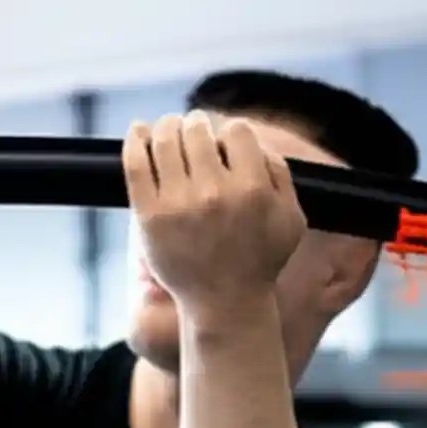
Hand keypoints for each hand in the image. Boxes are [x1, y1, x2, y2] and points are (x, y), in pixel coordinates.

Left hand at [122, 112, 305, 314]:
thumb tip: (253, 140)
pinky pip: (136, 165)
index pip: (236, 132)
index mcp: (251, 189)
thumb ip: (280, 174)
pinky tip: (138, 130)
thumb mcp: (291, 218)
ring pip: (165, 141)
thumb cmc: (259, 261)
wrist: (224, 302)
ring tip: (168, 128)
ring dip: (166, 126)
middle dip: (195, 124)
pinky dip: (135, 140)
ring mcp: (178, 203)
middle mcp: (214, 192)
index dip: (229, 132)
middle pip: (197, 131)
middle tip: (192, 129)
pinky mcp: (149, 216)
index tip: (222, 142)